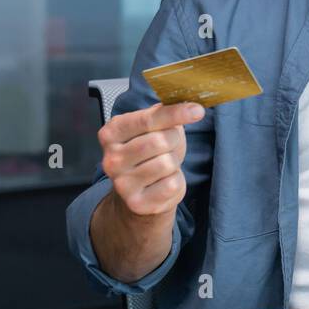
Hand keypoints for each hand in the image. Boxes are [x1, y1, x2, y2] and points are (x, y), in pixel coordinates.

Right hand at [98, 102, 204, 218]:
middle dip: (173, 141)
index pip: (148, 119)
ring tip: (163, 165)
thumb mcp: (155, 129)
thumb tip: (190, 106)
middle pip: (160, 141)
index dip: (175, 113)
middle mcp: (111, 159)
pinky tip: (163, 182)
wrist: (140, 192)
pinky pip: (171, 184)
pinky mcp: (137, 203)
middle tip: (168, 146)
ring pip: (167, 163)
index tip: (197, 110)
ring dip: (173, 163)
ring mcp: (122, 183)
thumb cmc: (150, 154)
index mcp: (111, 133)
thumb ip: (165, 115)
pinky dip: (175, 181)